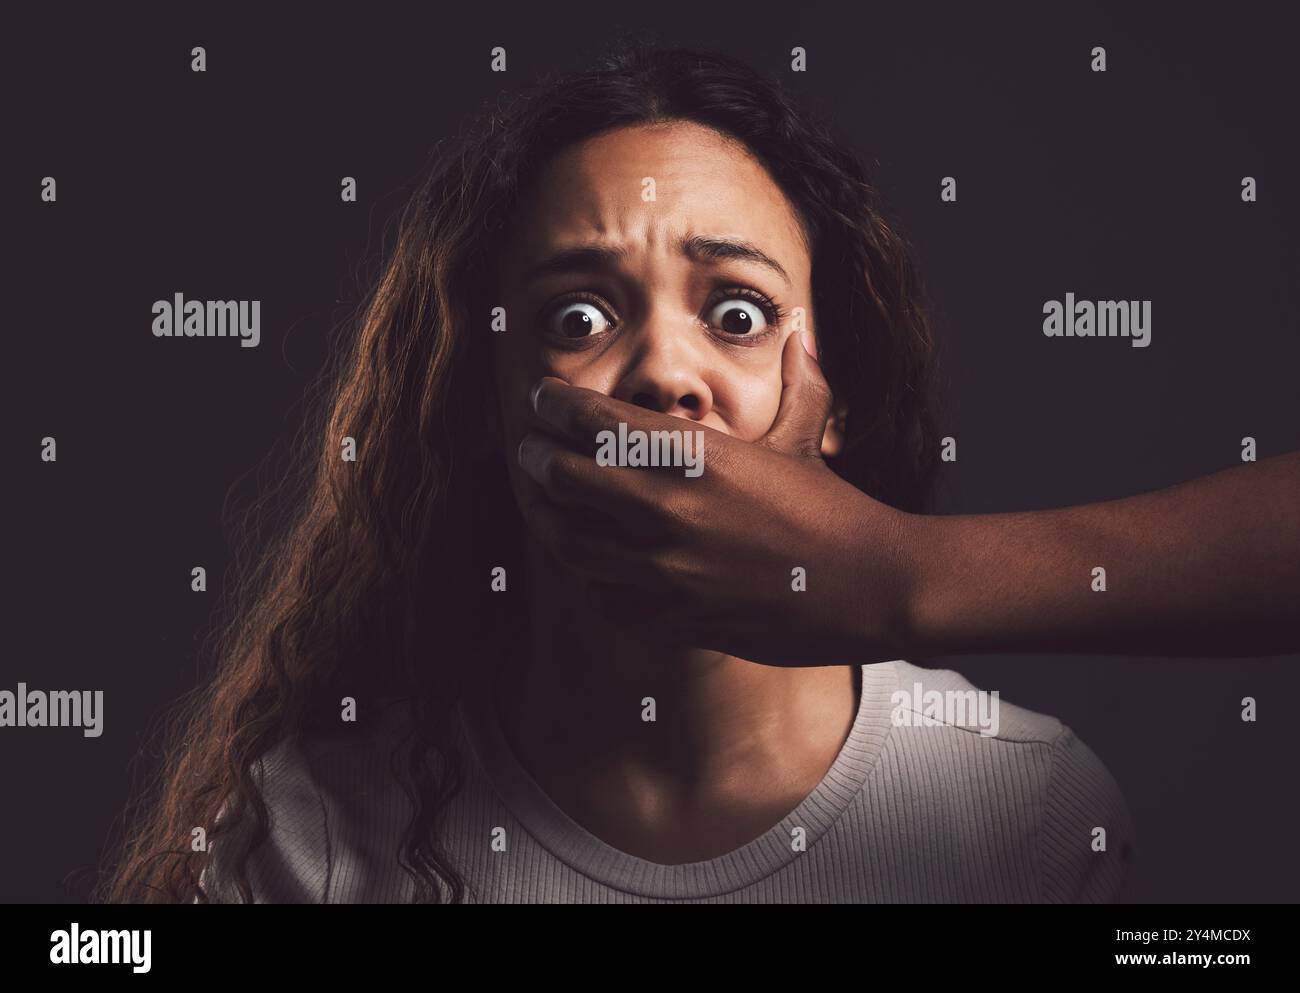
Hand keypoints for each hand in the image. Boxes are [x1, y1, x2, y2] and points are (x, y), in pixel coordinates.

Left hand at [516, 331, 919, 665]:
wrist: (870, 587)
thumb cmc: (837, 510)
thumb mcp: (804, 440)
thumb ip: (795, 382)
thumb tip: (797, 331)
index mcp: (697, 456)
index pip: (597, 421)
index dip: (557, 406)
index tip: (543, 400)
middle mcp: (671, 510)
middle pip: (566, 477)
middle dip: (537, 457)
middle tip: (527, 449)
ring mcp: (667, 570)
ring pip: (571, 542)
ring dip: (548, 518)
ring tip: (542, 504)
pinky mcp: (674, 618)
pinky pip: (603, 596)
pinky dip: (585, 574)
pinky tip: (584, 561)